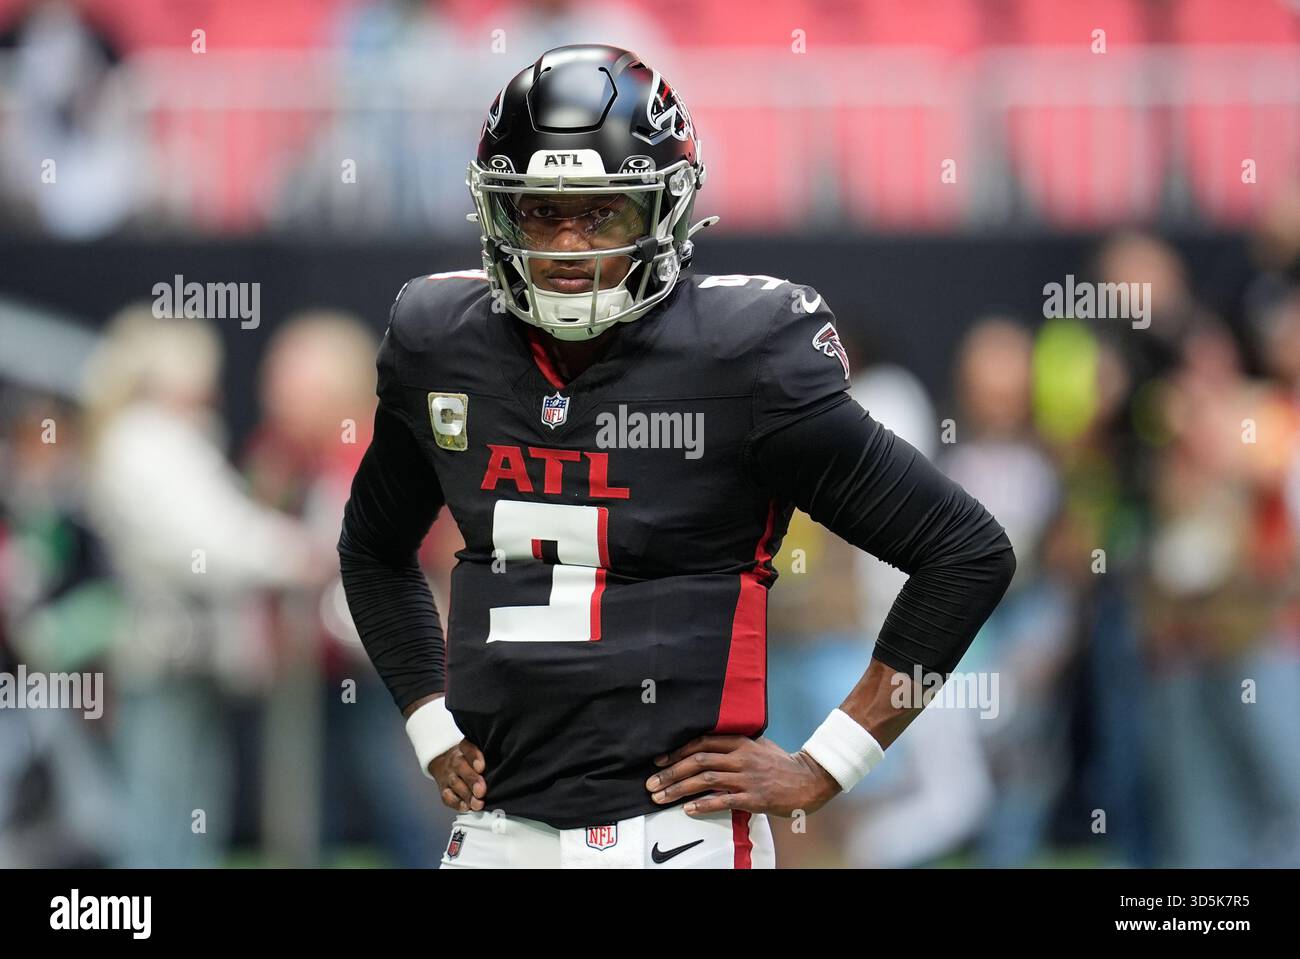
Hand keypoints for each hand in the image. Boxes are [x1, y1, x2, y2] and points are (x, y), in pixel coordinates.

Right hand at [429, 739, 487, 812]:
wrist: (445, 764)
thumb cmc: (470, 760)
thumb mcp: (477, 753)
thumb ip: (489, 757)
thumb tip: (505, 768)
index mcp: (464, 748)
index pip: (468, 749)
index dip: (474, 758)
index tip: (481, 767)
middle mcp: (455, 761)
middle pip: (461, 767)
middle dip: (472, 780)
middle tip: (481, 791)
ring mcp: (448, 775)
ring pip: (455, 783)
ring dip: (467, 795)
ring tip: (478, 804)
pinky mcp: (444, 789)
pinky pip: (447, 797)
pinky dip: (456, 803)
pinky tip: (466, 807)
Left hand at [645, 735, 840, 817]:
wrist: (808, 779)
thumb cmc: (782, 763)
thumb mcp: (758, 745)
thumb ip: (735, 745)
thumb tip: (709, 747)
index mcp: (740, 743)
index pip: (702, 742)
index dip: (678, 751)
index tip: (660, 761)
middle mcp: (740, 758)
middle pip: (698, 761)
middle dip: (671, 772)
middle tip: (651, 782)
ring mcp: (746, 778)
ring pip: (705, 780)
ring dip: (679, 789)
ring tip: (660, 797)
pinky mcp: (753, 798)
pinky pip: (723, 801)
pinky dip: (703, 805)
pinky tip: (688, 809)